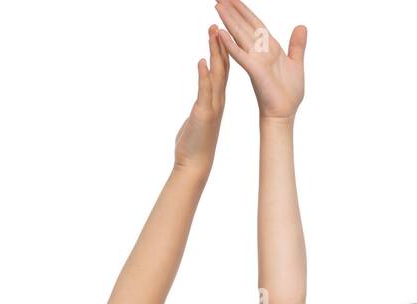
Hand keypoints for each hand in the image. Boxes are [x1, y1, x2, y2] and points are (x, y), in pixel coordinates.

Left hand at [173, 24, 228, 174]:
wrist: (194, 165)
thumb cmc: (195, 145)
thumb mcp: (198, 119)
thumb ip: (201, 107)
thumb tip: (200, 103)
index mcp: (217, 101)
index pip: (221, 72)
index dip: (221, 52)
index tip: (219, 34)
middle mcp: (218, 101)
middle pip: (221, 67)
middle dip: (220, 45)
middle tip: (218, 25)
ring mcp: (212, 107)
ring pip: (216, 75)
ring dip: (214, 53)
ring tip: (213, 33)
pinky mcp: (203, 114)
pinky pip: (204, 91)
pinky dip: (203, 75)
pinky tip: (201, 61)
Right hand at [214, 0, 306, 119]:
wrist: (284, 113)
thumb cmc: (289, 93)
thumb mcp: (296, 62)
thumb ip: (297, 44)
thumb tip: (301, 26)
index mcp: (269, 47)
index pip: (255, 23)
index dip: (244, 10)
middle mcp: (260, 51)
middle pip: (244, 25)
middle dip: (232, 10)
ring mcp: (255, 59)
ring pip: (239, 35)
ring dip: (228, 21)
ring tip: (217, 6)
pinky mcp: (255, 70)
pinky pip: (240, 55)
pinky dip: (231, 45)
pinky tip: (221, 34)